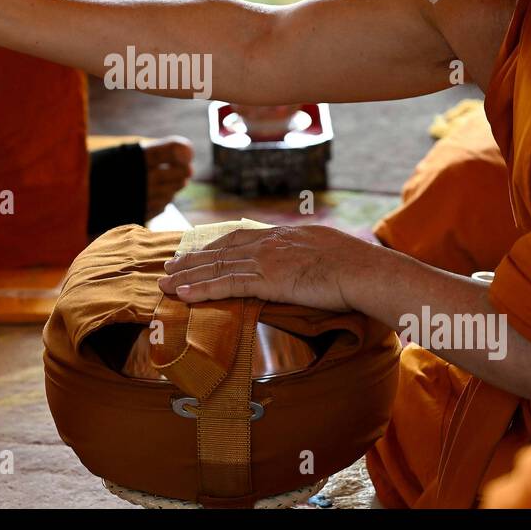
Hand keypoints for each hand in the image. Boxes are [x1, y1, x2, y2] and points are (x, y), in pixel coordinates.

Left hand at [161, 225, 369, 310]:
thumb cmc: (359, 267)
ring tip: (164, 284)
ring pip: (217, 267)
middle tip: (169, 267)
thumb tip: (312, 264)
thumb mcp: (331, 252)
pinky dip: (201, 289)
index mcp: (285, 234)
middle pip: (221, 250)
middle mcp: (271, 242)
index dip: (215, 245)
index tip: (197, 252)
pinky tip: (182, 295)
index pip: (241, 237)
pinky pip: (226, 284)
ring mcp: (268, 259)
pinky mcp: (268, 279)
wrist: (366, 271)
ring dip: (188, 276)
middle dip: (193, 260)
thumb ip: (312, 255)